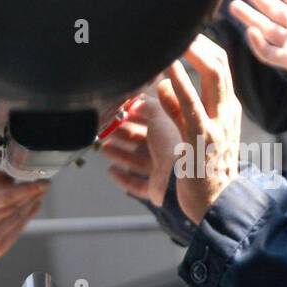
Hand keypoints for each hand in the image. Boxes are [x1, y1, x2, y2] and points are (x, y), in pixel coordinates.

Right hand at [0, 142, 47, 265]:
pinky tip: (32, 209)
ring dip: (32, 205)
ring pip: (19, 219)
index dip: (27, 189)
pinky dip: (27, 219)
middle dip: (33, 195)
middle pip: (16, 206)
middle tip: (44, 184)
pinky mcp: (0, 249)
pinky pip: (18, 231)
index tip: (41, 182)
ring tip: (40, 194)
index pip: (8, 197)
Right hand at [100, 90, 178, 206]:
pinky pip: (138, 185)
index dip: (137, 113)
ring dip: (120, 153)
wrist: (183, 180)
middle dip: (124, 133)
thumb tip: (141, 95)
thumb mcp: (160, 116)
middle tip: (106, 128)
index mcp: (176, 130)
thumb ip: (148, 104)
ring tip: (103, 147)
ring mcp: (165, 172)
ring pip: (139, 161)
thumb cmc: (176, 144)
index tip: (119, 109)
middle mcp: (172, 151)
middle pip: (145, 140)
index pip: (154, 119)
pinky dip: (124, 178)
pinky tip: (111, 171)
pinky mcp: (158, 191)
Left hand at [156, 35, 241, 224]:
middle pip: (220, 65)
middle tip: (178, 27)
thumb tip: (162, 83)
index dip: (203, 46)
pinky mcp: (203, 139)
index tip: (183, 31)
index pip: (220, 67)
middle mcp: (225, 112)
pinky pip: (192, 105)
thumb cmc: (202, 168)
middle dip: (200, 43)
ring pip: (213, 77)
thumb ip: (178, 107)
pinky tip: (168, 68)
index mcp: (225, 109)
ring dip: (192, 54)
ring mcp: (217, 124)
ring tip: (175, 37)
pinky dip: (181, 83)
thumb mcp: (192, 132)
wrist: (217, 205)